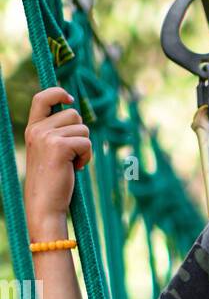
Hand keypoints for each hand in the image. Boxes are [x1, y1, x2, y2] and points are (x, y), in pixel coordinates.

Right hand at [24, 86, 92, 225]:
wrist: (45, 205)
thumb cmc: (52, 181)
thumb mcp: (50, 151)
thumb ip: (57, 132)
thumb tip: (76, 112)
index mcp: (32, 129)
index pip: (41, 98)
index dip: (57, 92)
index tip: (70, 99)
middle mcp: (36, 130)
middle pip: (73, 114)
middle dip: (80, 133)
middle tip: (72, 154)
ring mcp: (46, 137)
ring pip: (83, 129)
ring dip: (85, 147)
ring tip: (73, 164)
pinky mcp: (59, 147)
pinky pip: (86, 143)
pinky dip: (87, 157)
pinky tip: (77, 169)